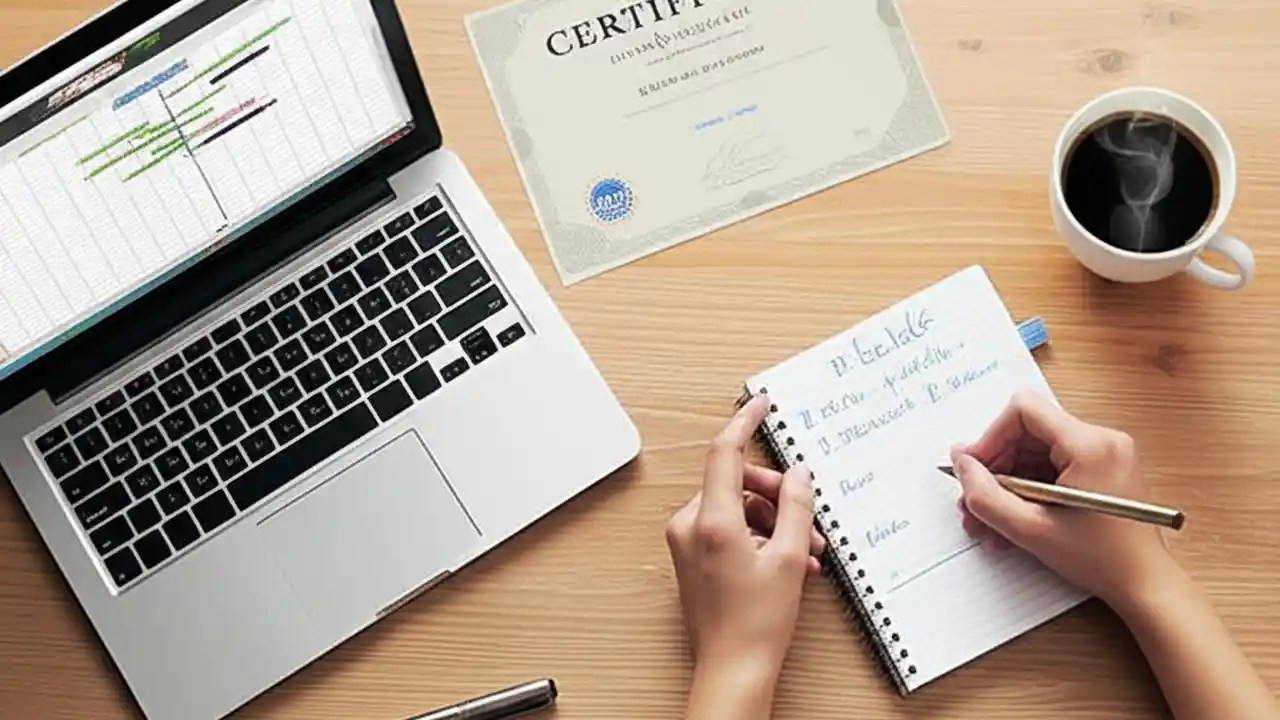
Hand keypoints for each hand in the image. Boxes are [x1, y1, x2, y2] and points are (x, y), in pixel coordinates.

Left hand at [666, 396, 824, 708]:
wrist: (733, 670)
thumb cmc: (756, 624)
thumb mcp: (789, 557)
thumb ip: (795, 506)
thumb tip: (798, 474)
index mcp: (711, 521)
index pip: (725, 452)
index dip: (745, 423)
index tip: (760, 404)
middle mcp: (690, 526)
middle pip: (738, 484)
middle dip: (777, 499)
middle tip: (807, 524)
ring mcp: (686, 542)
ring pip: (737, 508)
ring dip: (773, 522)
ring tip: (803, 553)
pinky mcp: (690, 556)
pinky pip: (727, 528)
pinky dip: (757, 537)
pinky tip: (785, 561)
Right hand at [953, 391, 1176, 608]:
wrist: (1145, 585)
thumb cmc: (1104, 560)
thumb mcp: (1031, 529)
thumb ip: (986, 496)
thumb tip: (963, 465)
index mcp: (1090, 445)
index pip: (1024, 411)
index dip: (990, 436)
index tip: (975, 467)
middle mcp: (1102, 441)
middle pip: (1027, 432)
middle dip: (996, 467)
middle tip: (975, 499)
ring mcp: (1105, 454)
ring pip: (1035, 453)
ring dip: (1008, 484)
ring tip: (990, 520)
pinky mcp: (1102, 470)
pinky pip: (1052, 467)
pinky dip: (1028, 491)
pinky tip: (1013, 520)